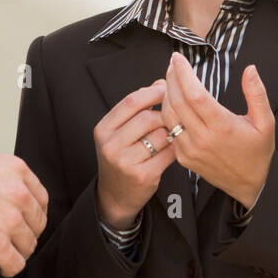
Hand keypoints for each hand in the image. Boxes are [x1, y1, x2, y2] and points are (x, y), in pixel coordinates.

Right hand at [0, 149, 48, 276]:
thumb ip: (3, 173)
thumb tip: (10, 185)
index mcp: (17, 171)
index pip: (40, 198)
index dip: (33, 213)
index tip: (26, 221)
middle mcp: (19, 194)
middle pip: (37, 223)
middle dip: (27, 233)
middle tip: (15, 240)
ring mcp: (9, 220)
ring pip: (29, 244)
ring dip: (19, 252)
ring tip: (7, 255)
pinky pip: (15, 263)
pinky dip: (10, 268)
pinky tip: (1, 267)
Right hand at [94, 80, 178, 228]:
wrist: (115, 195)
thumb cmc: (121, 157)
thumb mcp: (119, 132)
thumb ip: (137, 108)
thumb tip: (160, 83)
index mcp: (103, 129)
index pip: (131, 102)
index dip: (152, 92)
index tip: (167, 89)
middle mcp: (110, 145)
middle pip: (147, 117)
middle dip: (164, 114)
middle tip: (172, 116)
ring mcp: (125, 162)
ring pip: (159, 135)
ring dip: (170, 132)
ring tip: (170, 133)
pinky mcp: (142, 176)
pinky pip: (167, 153)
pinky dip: (174, 148)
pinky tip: (173, 148)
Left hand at [162, 52, 273, 207]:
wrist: (248, 184)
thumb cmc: (257, 151)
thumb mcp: (266, 122)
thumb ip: (257, 94)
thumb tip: (250, 69)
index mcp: (222, 127)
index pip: (195, 95)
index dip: (183, 74)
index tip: (178, 58)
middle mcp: (202, 138)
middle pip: (177, 102)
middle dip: (171, 78)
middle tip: (173, 63)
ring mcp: (190, 150)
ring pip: (169, 116)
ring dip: (166, 94)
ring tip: (170, 79)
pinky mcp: (183, 157)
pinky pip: (169, 130)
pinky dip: (167, 112)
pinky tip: (172, 101)